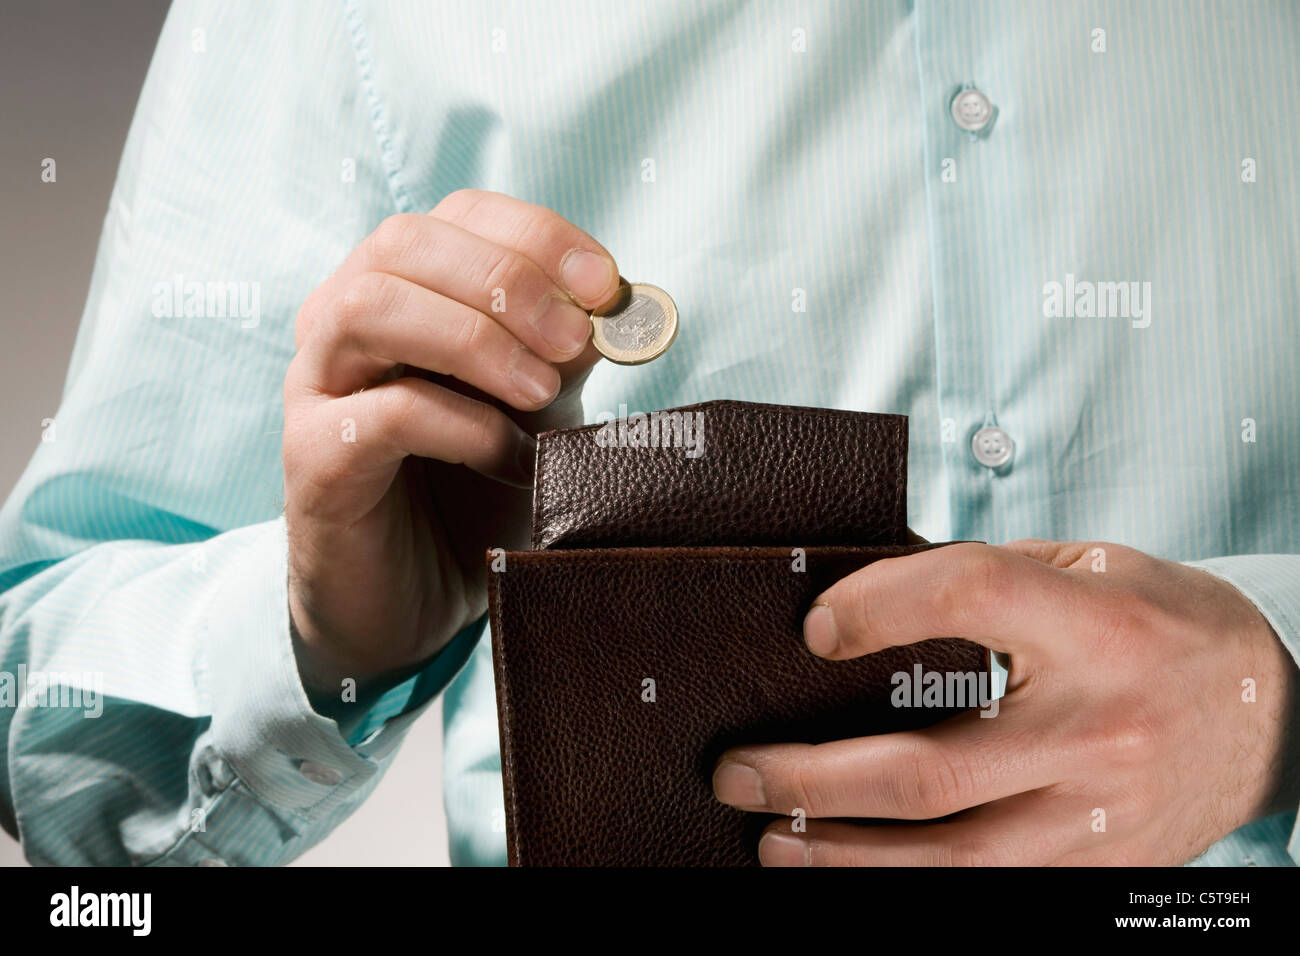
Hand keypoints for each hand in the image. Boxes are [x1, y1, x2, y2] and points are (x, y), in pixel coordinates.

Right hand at [283, 190, 618, 699]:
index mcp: (402, 290)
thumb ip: (565, 353)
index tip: (607, 284)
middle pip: (405, 242)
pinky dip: (460, 425)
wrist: (413, 604)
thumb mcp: (536, 410)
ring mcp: (316, 386)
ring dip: (475, 339)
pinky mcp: (311, 459)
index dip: (538, 236)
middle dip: (507, 280)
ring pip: (371, 307)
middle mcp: (343, 321)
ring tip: (542, 394)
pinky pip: (378, 413)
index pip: (458, 216)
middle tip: (574, 343)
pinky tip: (509, 462)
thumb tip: (617, 305)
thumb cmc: (472, 494)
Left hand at [713, 540, 1299, 864]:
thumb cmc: (1161, 623)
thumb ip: (987, 577)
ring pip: (952, 858)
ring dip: (847, 856)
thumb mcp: (1089, 566)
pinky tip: (856, 873)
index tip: (815, 631)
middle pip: (930, 770)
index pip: (966, 595)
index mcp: (1096, 626)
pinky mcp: (1105, 869)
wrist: (1274, 712)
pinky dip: (915, 888)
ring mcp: (1102, 814)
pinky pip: (995, 894)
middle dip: (813, 779)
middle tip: (737, 773)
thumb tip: (861, 596)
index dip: (877, 606)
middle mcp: (1099, 727)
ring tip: (774, 841)